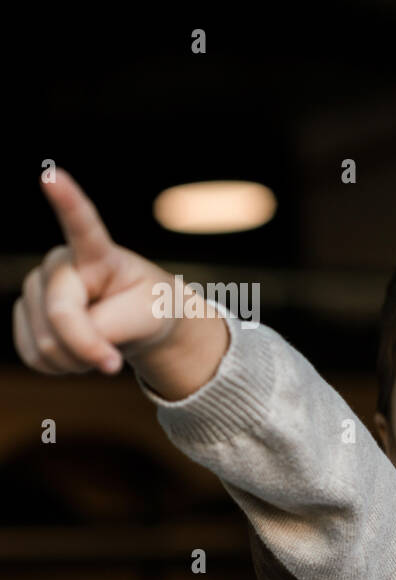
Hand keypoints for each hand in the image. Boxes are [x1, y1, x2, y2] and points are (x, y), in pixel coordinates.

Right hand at [14, 168, 179, 375]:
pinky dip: (62, 367)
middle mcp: (57, 264)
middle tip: (112, 362)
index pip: (81, 225)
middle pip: (61, 317)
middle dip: (88, 348)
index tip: (52, 176)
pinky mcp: (25, 316)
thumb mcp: (150, 316)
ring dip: (77, 361)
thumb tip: (72, 344)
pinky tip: (77, 354)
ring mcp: (36, 290)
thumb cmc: (149, 308)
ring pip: (45, 344)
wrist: (137, 322)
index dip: (66, 201)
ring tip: (99, 347)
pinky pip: (35, 357)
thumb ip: (111, 327)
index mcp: (97, 254)